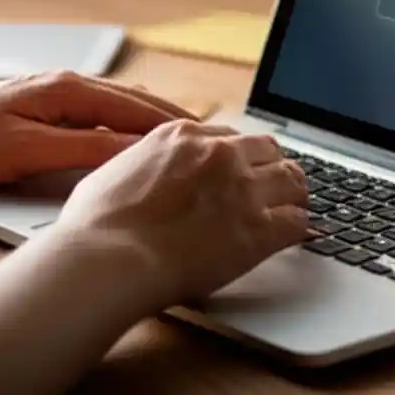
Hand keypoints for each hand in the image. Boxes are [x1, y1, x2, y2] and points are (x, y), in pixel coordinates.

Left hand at [0, 71, 193, 183]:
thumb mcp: (28, 151)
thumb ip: (85, 149)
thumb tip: (133, 150)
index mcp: (68, 89)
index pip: (138, 107)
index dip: (176, 126)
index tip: (210, 142)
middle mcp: (68, 85)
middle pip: (137, 102)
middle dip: (176, 121)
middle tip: (214, 141)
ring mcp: (58, 95)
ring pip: (122, 107)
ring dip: (154, 123)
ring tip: (187, 143)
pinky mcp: (48, 110)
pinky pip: (104, 115)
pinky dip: (130, 126)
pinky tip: (139, 141)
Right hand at [55, 120, 308, 307]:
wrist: (107, 258)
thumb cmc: (95, 225)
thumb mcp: (111, 171)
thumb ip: (138, 163)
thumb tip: (139, 172)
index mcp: (183, 136)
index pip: (229, 137)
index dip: (238, 157)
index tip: (240, 170)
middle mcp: (220, 155)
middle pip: (268, 149)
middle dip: (271, 166)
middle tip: (273, 185)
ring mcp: (243, 190)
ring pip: (293, 179)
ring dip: (294, 193)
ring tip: (293, 207)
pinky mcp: (257, 229)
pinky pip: (297, 221)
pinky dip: (299, 229)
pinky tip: (295, 237)